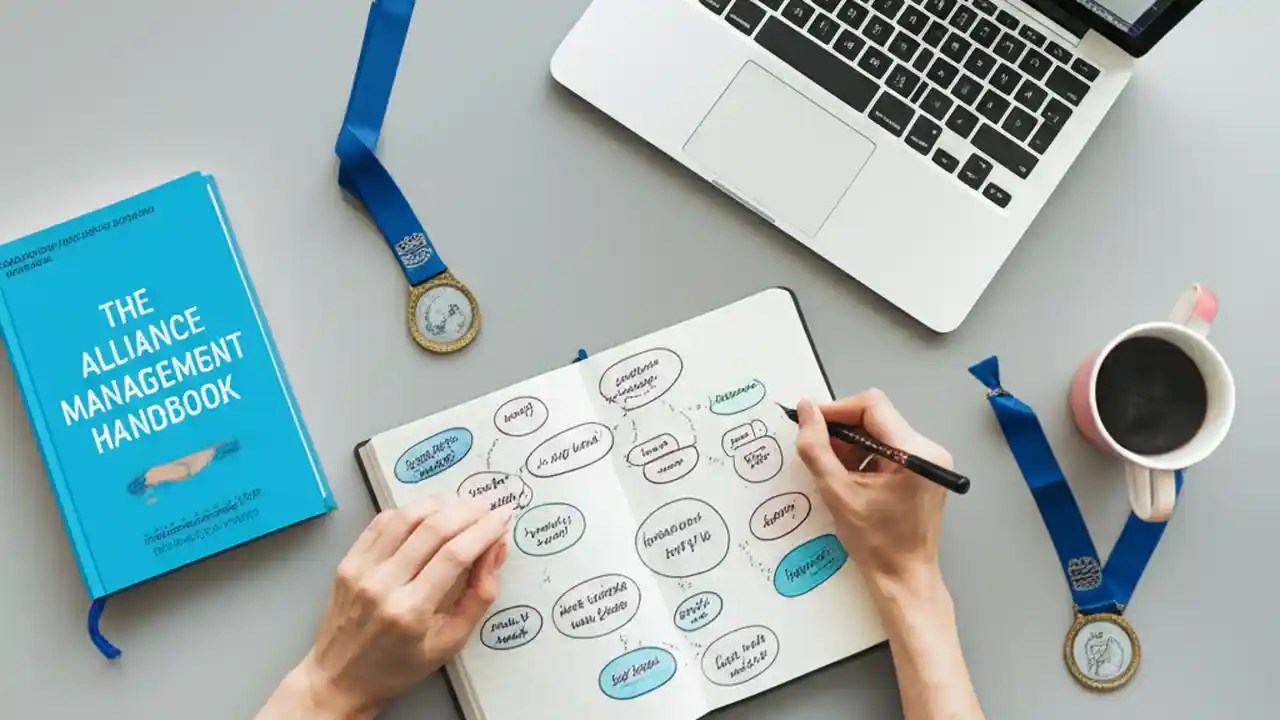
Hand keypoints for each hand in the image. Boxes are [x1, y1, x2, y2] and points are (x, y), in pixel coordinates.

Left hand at [258, 498, 510, 719]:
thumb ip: (480, 595)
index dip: (483, 531)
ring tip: (460, 505)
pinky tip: (427, 512)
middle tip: (486, 507)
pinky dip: (409, 510)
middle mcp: (383, 586)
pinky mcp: (348, 562)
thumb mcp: (451, 642)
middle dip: (467, 512)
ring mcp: (361, 571)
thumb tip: (496, 549)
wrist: (340, 678)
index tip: (502, 518)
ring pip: (406, 518)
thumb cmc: (399, 666)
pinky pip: (381, 523)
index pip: (455, 555)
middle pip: (433, 530)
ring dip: (439, 504)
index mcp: (412, 612)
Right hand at [794, 391, 952, 594]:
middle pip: (877, 417)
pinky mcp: (925, 471)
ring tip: (834, 471)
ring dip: (852, 445)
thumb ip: (817, 448)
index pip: (872, 405)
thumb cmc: (874, 542)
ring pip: (881, 432)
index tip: (810, 423)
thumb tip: (805, 410)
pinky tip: (851, 479)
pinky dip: (865, 457)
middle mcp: (929, 449)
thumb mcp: (837, 492)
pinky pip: (890, 449)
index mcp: (915, 452)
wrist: (904, 578)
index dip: (836, 409)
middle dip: (843, 430)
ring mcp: (930, 460)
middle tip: (818, 452)